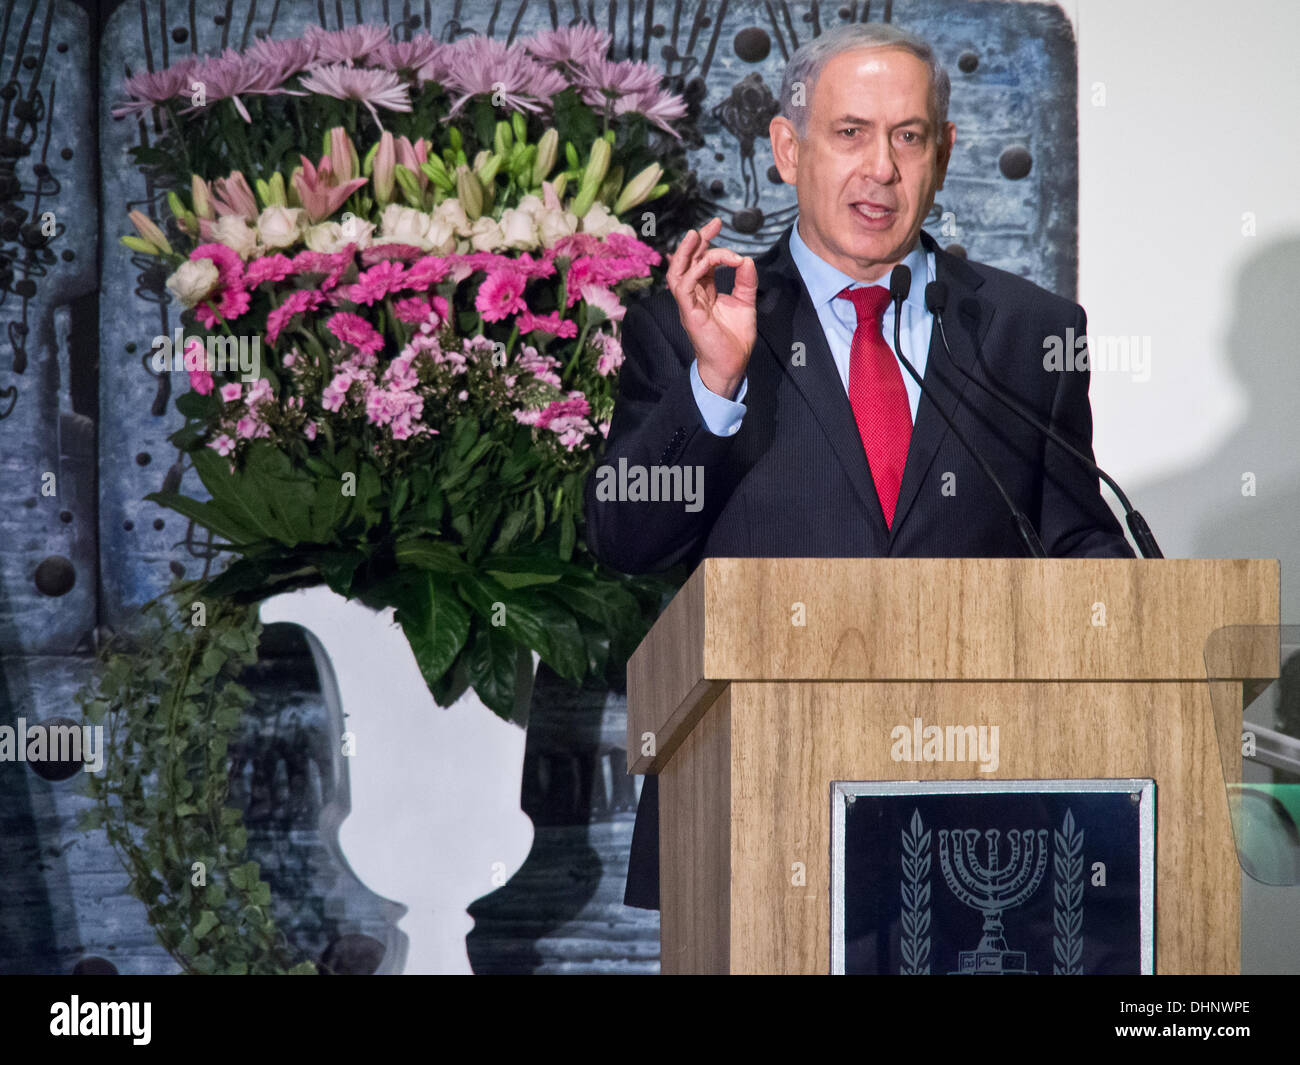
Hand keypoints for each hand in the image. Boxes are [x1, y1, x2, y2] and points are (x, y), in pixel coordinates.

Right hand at [665, 217, 757, 399]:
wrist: (732, 365)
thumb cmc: (735, 338)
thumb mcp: (745, 303)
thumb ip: (745, 282)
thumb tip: (747, 260)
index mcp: (703, 292)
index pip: (700, 261)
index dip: (707, 242)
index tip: (719, 226)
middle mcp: (692, 295)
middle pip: (686, 262)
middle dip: (697, 241)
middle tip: (713, 225)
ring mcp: (688, 304)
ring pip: (677, 272)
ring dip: (686, 252)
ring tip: (697, 235)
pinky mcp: (689, 314)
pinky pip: (683, 287)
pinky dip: (694, 271)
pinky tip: (710, 262)